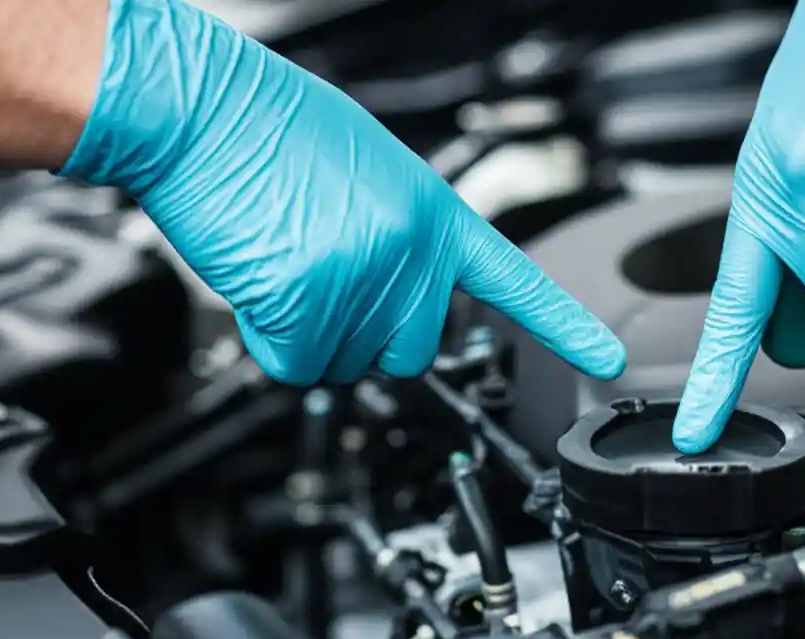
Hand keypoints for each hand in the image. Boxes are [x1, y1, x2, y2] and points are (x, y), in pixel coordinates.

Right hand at [60, 0, 625, 384]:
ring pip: (349, 362)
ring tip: (286, 259)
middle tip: (324, 274)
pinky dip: (272, 340)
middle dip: (366, 333)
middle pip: (411, 351)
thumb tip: (390, 290)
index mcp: (434, 213)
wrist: (199, 105)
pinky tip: (262, 283)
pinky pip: (298, 366)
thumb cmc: (266, 129)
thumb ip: (397, 237)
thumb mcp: (365, 174)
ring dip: (314, 332)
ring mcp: (364, 280)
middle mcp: (411, 251)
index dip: (563, 326)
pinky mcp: (309, 305)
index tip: (605, 358)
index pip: (514, 282)